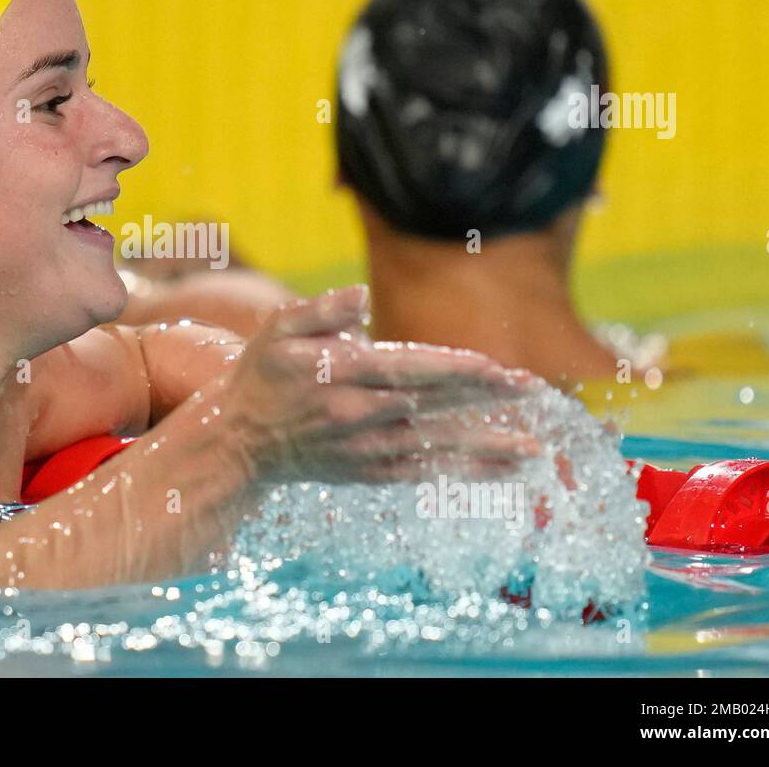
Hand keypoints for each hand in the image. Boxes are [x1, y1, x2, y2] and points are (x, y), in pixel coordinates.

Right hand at [217, 285, 538, 483]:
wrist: (237, 441)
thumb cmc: (263, 374)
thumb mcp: (279, 329)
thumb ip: (322, 311)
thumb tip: (361, 295)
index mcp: (342, 374)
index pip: (410, 369)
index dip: (456, 370)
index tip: (497, 369)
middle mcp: (359, 414)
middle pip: (434, 404)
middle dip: (485, 398)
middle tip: (532, 389)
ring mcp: (365, 448)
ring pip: (436, 446)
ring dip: (486, 447)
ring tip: (532, 449)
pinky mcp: (367, 472)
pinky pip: (423, 473)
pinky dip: (463, 474)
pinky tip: (500, 472)